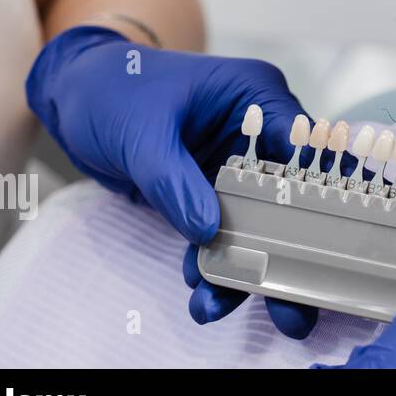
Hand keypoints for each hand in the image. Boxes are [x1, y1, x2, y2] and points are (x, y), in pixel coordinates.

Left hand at [26, 24, 318, 336]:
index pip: (305, 147)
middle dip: (288, 250)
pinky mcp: (211, 189)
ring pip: (257, 222)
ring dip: (246, 266)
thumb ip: (175, 181)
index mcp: (256, 96)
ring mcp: (236, 163)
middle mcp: (258, 131)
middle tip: (291, 302)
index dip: (319, 194)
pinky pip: (223, 231)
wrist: (76, 94)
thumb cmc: (113, 89)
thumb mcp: (142, 133)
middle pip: (290, 195)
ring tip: (221, 306)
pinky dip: (214, 262)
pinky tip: (204, 294)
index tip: (320, 242)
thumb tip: (207, 231)